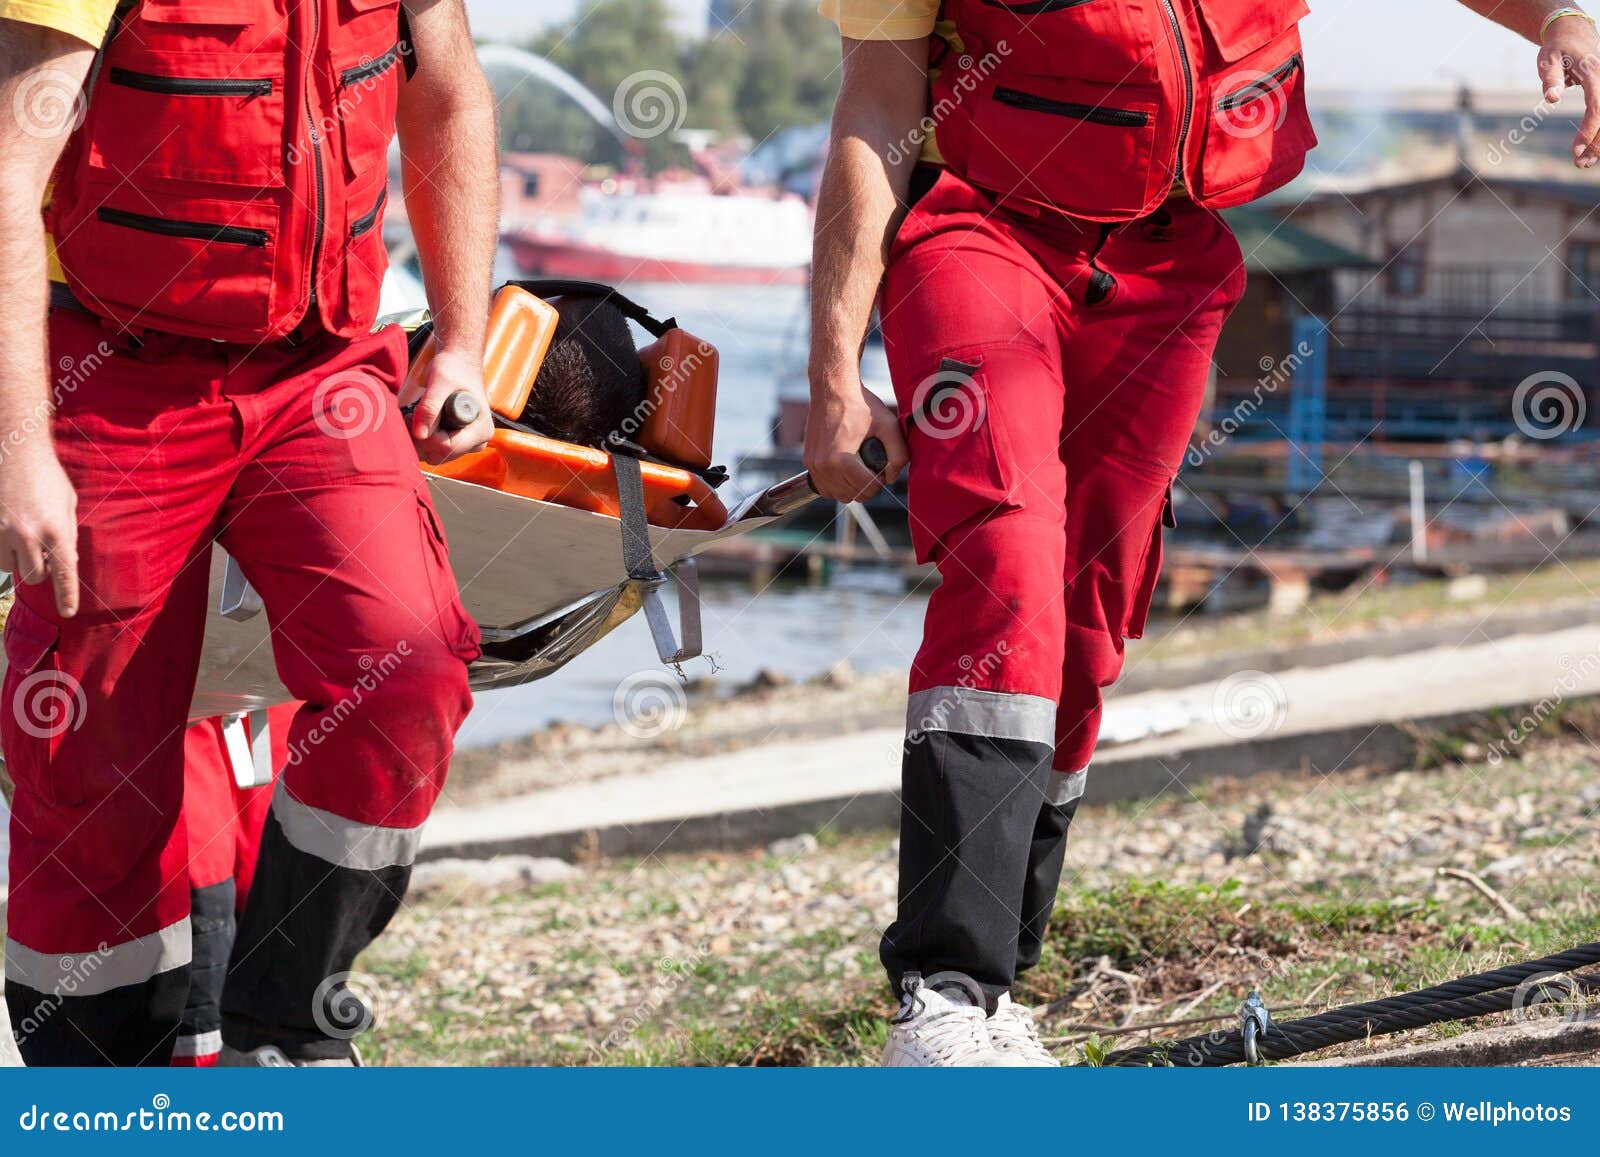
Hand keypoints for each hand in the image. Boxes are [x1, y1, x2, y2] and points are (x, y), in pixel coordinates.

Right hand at [0, 441, 78, 616]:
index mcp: (57, 530)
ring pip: (11, 567)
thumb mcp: (67, 504)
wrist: (14, 450)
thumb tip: (64, 559)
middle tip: (39, 548)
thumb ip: (67, 534)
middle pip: (35, 576)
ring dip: (17, 558)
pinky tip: (7, 528)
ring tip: (21, 532)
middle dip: (39, 567)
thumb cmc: (45, 476)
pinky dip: (0, 549)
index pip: (64, 573)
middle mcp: (29, 535)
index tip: (68, 612)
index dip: (66, 596)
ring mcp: (2, 532)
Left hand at [400, 347, 492, 463]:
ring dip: (419, 440)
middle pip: (441, 455)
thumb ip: (430, 407)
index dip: (426, 437)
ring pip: (435, 455)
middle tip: (410, 416)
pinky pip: (434, 450)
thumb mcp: (440, 382)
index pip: (448, 447)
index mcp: (481, 429)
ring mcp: (468, 443)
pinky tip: (419, 422)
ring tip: (414, 416)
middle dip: (420, 440)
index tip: (412, 418)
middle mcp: (478, 441)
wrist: (459, 362)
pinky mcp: (457, 441)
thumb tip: (420, 434)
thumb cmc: (454, 368)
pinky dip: (422, 439)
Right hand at [803, 373, 908, 502]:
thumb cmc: (860, 405)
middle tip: (873, 467)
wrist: (833, 389)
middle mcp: (823, 466)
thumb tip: (891, 478)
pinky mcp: (808, 462)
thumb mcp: (889, 425)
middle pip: (853, 495)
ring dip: (852, 488)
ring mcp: (813, 465)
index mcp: (840, 460)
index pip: (866, 489)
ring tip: (861, 469)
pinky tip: (847, 472)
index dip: (880, 481)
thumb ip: (899, 455)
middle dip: (868, 485)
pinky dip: (837, 486)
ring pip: (837, 495)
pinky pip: (824, 488)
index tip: (883, 467)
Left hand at [1539, 12, 1599, 166]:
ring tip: (1583, 163)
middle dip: (1597, 142)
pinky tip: (1592, 150)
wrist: (1573, 33)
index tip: (1576, 150)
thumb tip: (1551, 98)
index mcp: (1594, 73)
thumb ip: (1550, 78)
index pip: (1597, 105)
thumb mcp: (1547, 59)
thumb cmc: (1557, 47)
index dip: (1589, 129)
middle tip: (1579, 164)